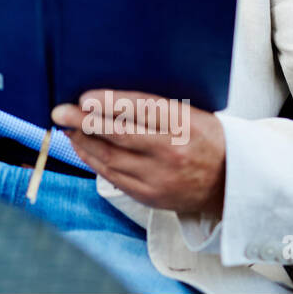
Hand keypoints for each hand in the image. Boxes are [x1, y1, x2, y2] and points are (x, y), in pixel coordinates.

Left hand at [52, 90, 226, 216]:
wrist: (232, 183)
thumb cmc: (206, 138)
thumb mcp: (190, 113)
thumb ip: (155, 107)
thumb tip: (108, 97)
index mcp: (184, 124)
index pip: (140, 110)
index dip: (108, 102)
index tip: (84, 97)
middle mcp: (171, 152)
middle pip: (118, 135)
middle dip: (84, 121)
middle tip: (60, 111)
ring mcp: (160, 178)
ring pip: (110, 158)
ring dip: (83, 141)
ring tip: (67, 127)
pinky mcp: (151, 197)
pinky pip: (113, 177)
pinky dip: (93, 161)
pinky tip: (82, 147)